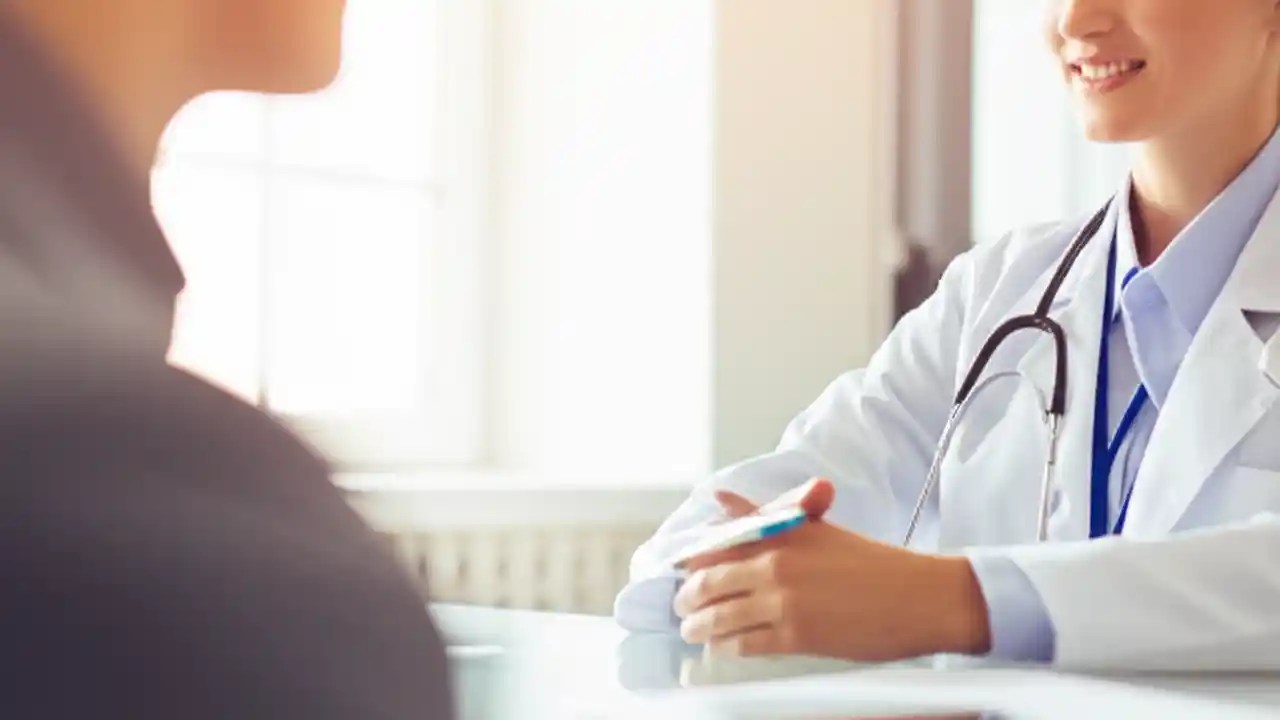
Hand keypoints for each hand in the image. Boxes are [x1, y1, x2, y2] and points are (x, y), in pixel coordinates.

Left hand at [675, 479, 990, 661]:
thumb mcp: (815, 528)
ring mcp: (784, 601)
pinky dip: (726, 647)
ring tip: (692, 630)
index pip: (715, 543)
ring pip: (719, 616)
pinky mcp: (796, 635)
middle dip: (687, 598)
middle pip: (708, 582)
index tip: (680, 570)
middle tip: (681, 607)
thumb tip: (720, 498)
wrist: (918, 597)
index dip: (690, 560)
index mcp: (781, 533)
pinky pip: (744, 643)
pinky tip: (722, 648)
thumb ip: (764, 515)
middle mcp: (777, 563)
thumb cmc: (872, 563)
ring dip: (698, 626)